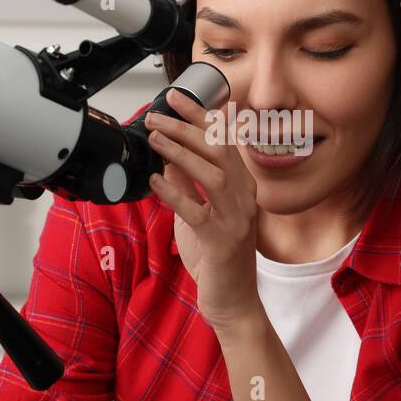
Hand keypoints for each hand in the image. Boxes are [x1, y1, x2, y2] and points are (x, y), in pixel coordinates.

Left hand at [145, 88, 263, 330]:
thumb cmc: (217, 260)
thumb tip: (170, 157)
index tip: (176, 97)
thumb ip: (188, 187)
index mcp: (242, 188)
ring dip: (182, 153)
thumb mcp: (199, 215)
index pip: (223, 141)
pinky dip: (175, 193)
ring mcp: (236, 220)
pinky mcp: (222, 242)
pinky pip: (198, 212)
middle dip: (187, 128)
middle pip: (219, 151)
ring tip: (155, 139)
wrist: (233, 303)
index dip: (201, 115)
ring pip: (212, 175)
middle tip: (157, 116)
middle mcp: (245, 199)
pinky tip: (156, 181)